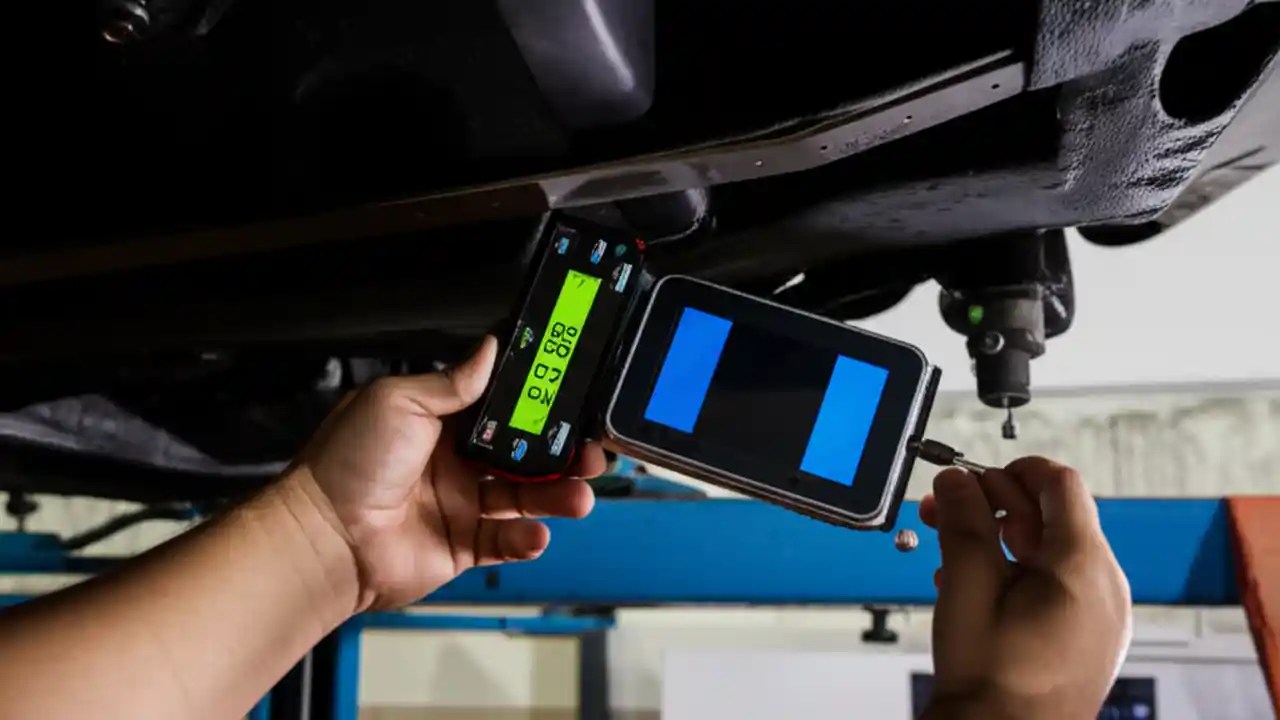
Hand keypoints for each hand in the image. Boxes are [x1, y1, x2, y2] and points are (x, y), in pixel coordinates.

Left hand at [287, 336, 605, 610]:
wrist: (327, 536)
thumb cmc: (351, 463)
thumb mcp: (401, 401)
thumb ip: (453, 382)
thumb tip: (489, 348)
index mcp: (441, 422)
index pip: (504, 409)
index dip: (539, 406)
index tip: (573, 400)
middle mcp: (455, 462)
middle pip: (525, 454)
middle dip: (563, 454)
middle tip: (592, 453)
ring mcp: (461, 505)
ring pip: (525, 497)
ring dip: (557, 495)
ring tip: (580, 496)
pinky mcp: (462, 546)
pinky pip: (507, 541)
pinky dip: (528, 538)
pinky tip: (536, 532)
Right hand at [919, 457, 1131, 719]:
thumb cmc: (993, 684)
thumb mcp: (967, 586)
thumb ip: (964, 523)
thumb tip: (957, 481)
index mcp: (1083, 566)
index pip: (1059, 483)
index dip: (1011, 471)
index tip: (971, 477)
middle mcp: (1104, 586)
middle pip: (1052, 514)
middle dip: (994, 504)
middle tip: (945, 509)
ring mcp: (1100, 614)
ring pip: (1050, 550)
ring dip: (999, 538)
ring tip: (950, 548)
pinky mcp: (1087, 636)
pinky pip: (1055, 584)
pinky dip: (1016, 570)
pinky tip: (973, 584)